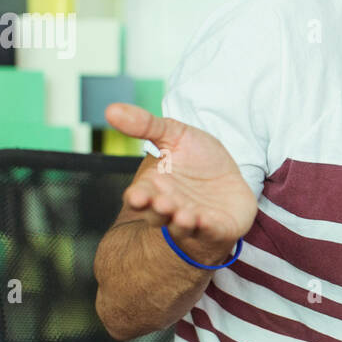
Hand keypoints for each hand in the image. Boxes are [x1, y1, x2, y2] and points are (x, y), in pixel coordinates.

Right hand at [105, 103, 258, 262]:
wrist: (230, 177)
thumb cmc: (198, 159)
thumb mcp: (174, 135)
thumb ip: (146, 125)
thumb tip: (111, 109)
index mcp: (154, 187)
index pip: (139, 196)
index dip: (137, 198)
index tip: (136, 196)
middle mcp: (170, 208)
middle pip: (157, 214)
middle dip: (159, 210)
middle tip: (163, 202)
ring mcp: (193, 221)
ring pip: (182, 226)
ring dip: (181, 222)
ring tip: (183, 215)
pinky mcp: (217, 228)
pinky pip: (210, 231)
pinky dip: (207, 228)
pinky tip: (206, 221)